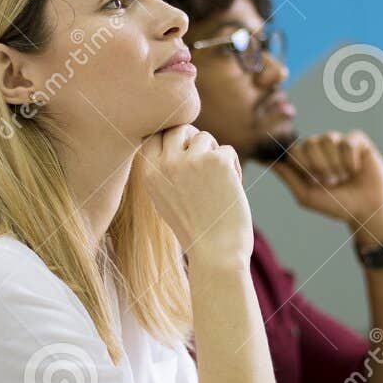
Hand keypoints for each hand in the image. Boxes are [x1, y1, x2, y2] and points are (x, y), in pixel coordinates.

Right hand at [136, 124, 250, 262]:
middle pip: (178, 128)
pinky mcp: (217, 161)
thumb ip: (166, 169)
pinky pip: (227, 150)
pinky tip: (232, 189)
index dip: (172, 139)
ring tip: (220, 182)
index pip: (154, 135)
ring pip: (205, 137)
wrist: (216, 253)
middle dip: (193, 138)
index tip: (185, 153)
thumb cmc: (195, 230)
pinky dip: (234, 168)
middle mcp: (166, 164)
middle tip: (207, 157)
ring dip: (215, 154)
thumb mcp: (166, 199)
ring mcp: (191, 161)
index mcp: (149, 174)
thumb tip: (178, 136)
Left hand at [270, 131, 382, 244]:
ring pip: (328, 139)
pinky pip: (348, 141)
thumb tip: (264, 160)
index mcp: (307, 159)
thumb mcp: (307, 195)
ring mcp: (340, 142)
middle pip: (310, 142)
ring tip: (343, 177)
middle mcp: (322, 148)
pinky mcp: (358, 142)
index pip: (295, 149)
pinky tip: (355, 170)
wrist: (367, 210)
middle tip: (331, 180)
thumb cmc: (336, 205)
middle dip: (319, 165)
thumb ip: (287, 176)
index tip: (315, 181)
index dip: (304, 165)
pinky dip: (350, 160)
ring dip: (335, 163)